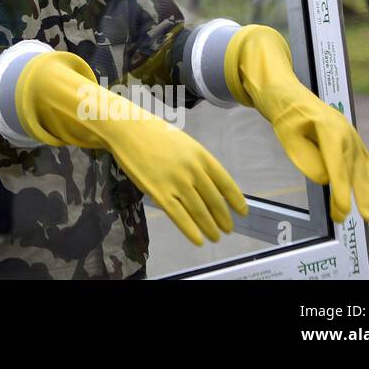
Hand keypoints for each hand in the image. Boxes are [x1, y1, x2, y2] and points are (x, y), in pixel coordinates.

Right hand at [15, 51, 247, 245]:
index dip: (236, 200)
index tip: (242, 212)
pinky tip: (199, 240)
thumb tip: (211, 186)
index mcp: (201, 156)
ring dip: (210, 227)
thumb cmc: (154, 133)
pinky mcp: (159, 193)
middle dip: (223, 218)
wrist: (126, 129)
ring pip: (199, 212)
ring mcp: (176, 182)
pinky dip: (192, 231)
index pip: (226, 183)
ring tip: (215, 236)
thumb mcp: (183, 144)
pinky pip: (180, 217)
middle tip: (227, 229)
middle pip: (214, 201)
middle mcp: (193, 170)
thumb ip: (197, 163)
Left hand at [228, 25, 368, 222]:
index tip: (343, 210)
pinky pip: (366, 162)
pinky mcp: (353, 141)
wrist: (290, 94)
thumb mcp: (287, 134)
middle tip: (364, 219)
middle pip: (352, 168)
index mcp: (328, 127)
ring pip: (362, 167)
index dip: (341, 189)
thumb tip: (325, 179)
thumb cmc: (286, 115)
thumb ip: (305, 157)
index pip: (336, 163)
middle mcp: (345, 131)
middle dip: (358, 195)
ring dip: (368, 192)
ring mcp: (352, 135)